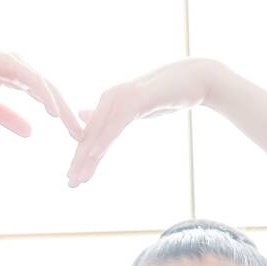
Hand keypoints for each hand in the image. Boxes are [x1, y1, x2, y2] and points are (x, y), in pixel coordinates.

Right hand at [0, 36, 82, 139]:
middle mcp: (22, 66)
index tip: (74, 136)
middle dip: (70, 115)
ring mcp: (16, 62)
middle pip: (54, 92)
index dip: (63, 115)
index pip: (48, 97)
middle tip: (83, 137)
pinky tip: (54, 113)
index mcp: (20, 75)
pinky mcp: (7, 62)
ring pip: (47, 87)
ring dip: (63, 108)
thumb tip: (32, 133)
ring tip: (74, 129)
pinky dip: (45, 96)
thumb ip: (9, 117)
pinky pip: (32, 80)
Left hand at [67, 57, 217, 185]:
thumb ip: (110, 115)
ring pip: (101, 132)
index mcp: (109, 102)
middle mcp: (110, 98)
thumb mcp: (134, 108)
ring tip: (79, 177)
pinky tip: (95, 154)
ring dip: (88, 156)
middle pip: (91, 135)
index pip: (91, 135)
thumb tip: (84, 115)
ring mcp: (122, 97)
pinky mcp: (137, 98)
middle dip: (79, 162)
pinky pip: (117, 123)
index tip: (71, 180)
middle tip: (70, 185)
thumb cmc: (167, 95)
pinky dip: (106, 139)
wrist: (196, 79)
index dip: (80, 158)